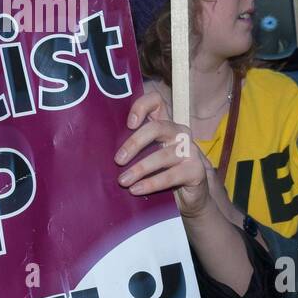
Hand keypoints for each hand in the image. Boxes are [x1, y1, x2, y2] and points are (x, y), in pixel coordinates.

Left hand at [115, 90, 211, 220]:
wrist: (190, 197)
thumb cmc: (162, 172)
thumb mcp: (147, 156)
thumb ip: (133, 148)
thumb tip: (102, 150)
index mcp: (165, 124)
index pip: (156, 101)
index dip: (142, 106)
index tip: (128, 124)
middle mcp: (179, 132)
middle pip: (157, 128)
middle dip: (134, 143)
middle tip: (118, 160)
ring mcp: (190, 150)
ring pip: (163, 155)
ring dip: (140, 168)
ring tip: (123, 181)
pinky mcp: (196, 170)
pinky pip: (171, 175)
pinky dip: (152, 183)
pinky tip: (137, 189)